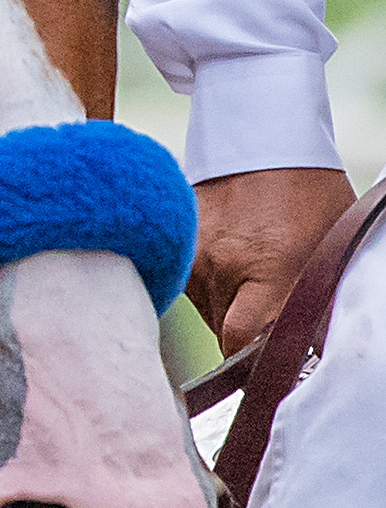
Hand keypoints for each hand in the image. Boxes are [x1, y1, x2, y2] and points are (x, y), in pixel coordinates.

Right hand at [191, 164, 358, 352]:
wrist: (262, 140)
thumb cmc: (310, 194)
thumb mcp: (331, 249)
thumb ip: (317, 302)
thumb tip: (310, 351)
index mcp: (267, 269)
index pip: (241, 342)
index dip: (252, 361)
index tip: (266, 367)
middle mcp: (221, 265)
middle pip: (223, 331)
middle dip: (244, 335)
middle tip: (268, 318)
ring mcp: (192, 252)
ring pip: (205, 310)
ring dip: (225, 308)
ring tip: (251, 281)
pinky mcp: (176, 242)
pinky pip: (188, 284)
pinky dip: (208, 285)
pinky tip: (229, 265)